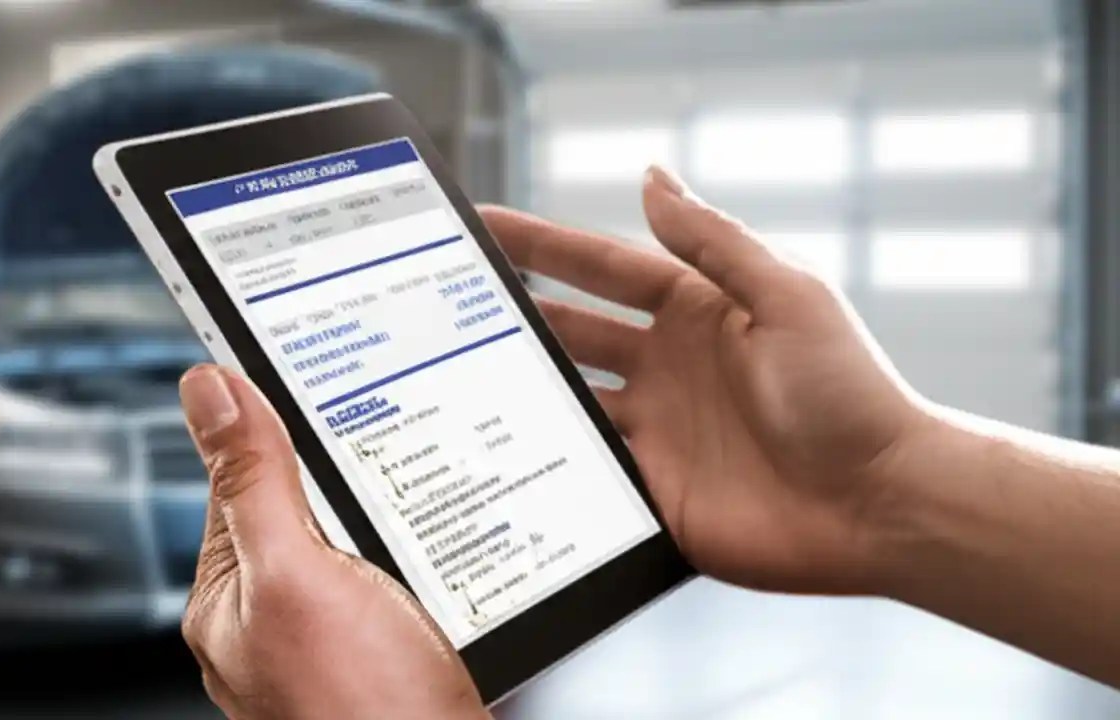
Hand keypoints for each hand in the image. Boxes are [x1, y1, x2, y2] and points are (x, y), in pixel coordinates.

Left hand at [177, 365, 488, 719]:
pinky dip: (430, 542)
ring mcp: (342, 631)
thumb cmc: (364, 713)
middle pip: (309, 501)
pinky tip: (452, 538)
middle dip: (350, 465)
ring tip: (429, 491)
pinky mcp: (399, 641)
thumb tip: (209, 391)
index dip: (270, 417)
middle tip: (394, 424)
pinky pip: (407, 567)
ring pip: (365, 531)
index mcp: (232, 595)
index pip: (240, 477)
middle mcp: (280, 614)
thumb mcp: (296, 578)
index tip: (303, 361)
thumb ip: (254, 484)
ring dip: (399, 503)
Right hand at [479, 167, 931, 595]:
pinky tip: (500, 454)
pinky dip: (545, 462)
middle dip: (514, 314)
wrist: (881, 504)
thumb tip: (651, 176)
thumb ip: (712, 241)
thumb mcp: (784, 295)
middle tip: (446, 303)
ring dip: (521, 388)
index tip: (485, 225)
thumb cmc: (848, 393)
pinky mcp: (655, 492)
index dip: (542, 245)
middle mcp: (668, 367)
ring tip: (455, 377)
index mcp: (696, 311)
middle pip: (572, 331)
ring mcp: (658, 431)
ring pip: (568, 401)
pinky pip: (586, 472)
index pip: (601, 268)